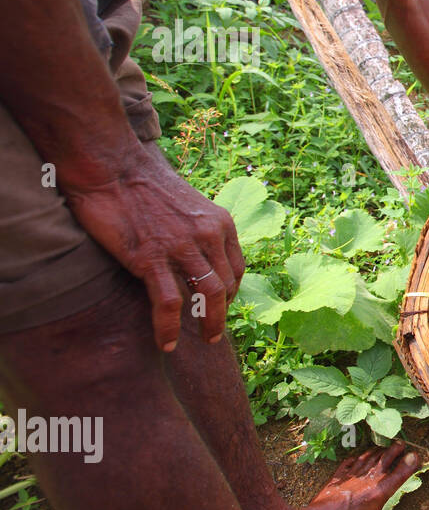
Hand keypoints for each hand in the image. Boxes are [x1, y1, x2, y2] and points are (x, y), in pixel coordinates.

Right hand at [60, 143, 244, 350]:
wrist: (110, 166)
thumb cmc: (142, 183)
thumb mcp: (186, 203)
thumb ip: (197, 228)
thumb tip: (195, 253)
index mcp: (220, 222)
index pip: (236, 267)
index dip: (231, 292)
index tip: (220, 306)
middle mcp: (208, 235)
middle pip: (227, 285)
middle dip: (223, 314)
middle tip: (213, 334)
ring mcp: (182, 247)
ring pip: (209, 296)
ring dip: (209, 325)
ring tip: (203, 342)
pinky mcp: (151, 258)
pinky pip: (169, 303)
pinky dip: (170, 328)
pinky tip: (167, 344)